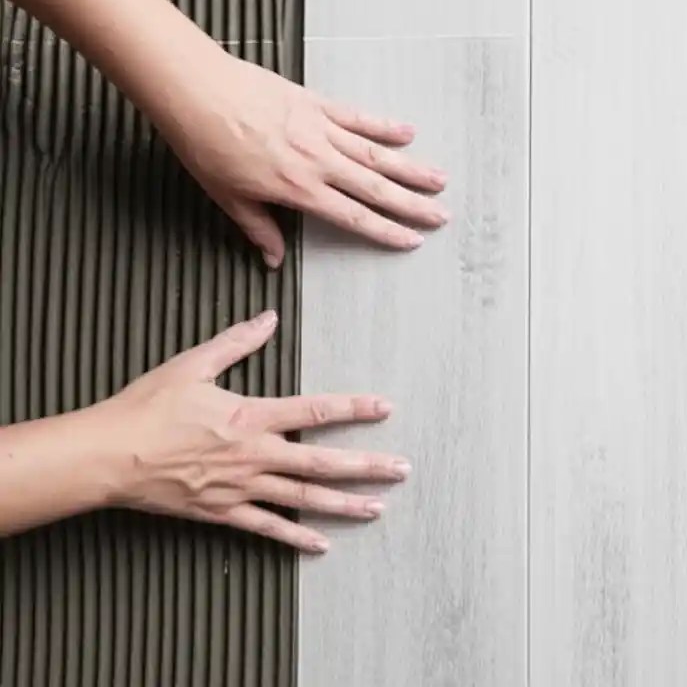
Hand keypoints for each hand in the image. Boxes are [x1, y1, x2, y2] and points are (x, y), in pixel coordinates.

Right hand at [92, 310, 409, 552]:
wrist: (107, 455)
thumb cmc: (145, 408)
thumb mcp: (192, 365)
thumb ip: (236, 342)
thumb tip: (269, 317)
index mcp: (251, 416)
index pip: (316, 411)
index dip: (355, 408)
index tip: (386, 408)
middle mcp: (255, 455)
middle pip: (323, 463)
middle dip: (367, 466)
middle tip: (403, 470)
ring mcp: (241, 488)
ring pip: (304, 499)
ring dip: (345, 504)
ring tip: (379, 508)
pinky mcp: (222, 513)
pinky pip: (268, 528)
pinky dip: (296, 538)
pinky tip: (322, 544)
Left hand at [162, 54, 449, 267]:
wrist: (195, 90)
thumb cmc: (205, 143)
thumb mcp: (227, 195)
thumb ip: (258, 228)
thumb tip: (275, 259)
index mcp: (297, 189)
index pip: (353, 216)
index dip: (386, 231)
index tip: (412, 240)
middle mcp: (318, 161)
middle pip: (375, 188)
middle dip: (412, 204)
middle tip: (441, 214)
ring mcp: (320, 130)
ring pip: (375, 154)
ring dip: (410, 168)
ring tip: (440, 179)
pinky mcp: (315, 104)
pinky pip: (357, 118)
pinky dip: (384, 125)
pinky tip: (407, 132)